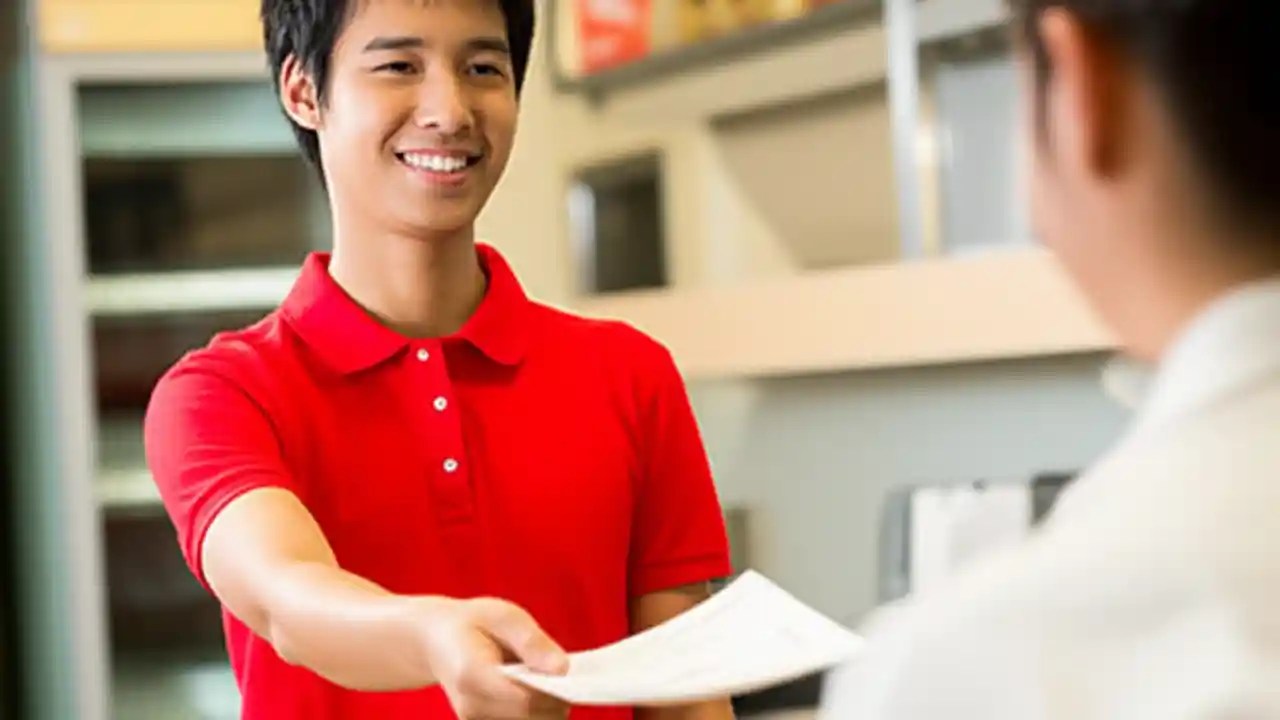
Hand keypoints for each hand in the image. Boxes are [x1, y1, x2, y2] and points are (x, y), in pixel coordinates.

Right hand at [419, 596, 571, 719]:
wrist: (434, 641)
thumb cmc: (472, 623)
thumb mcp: (503, 615)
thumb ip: (531, 642)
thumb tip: (563, 669)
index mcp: (472, 675)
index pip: (526, 700)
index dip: (555, 691)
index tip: (570, 672)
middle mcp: (471, 707)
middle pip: (532, 718)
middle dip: (555, 698)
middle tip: (556, 669)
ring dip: (546, 705)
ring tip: (538, 675)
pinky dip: (535, 709)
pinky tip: (529, 687)